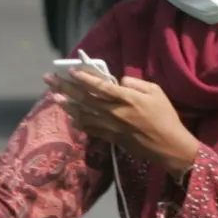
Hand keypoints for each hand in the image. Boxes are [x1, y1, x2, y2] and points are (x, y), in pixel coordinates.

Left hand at [45, 69, 200, 174]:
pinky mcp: (111, 137)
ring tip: (54, 98)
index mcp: (126, 98)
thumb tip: (119, 81)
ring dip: (67, 105)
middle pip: (84, 98)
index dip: (83, 78)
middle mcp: (114, 111)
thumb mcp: (157, 92)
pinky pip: (90, 129)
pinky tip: (71, 117)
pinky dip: (79, 122)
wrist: (169, 146)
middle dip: (65, 87)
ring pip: (83, 114)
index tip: (70, 71)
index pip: (99, 85)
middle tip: (48, 79)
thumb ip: (136, 83)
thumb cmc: (165, 117)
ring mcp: (110, 126)